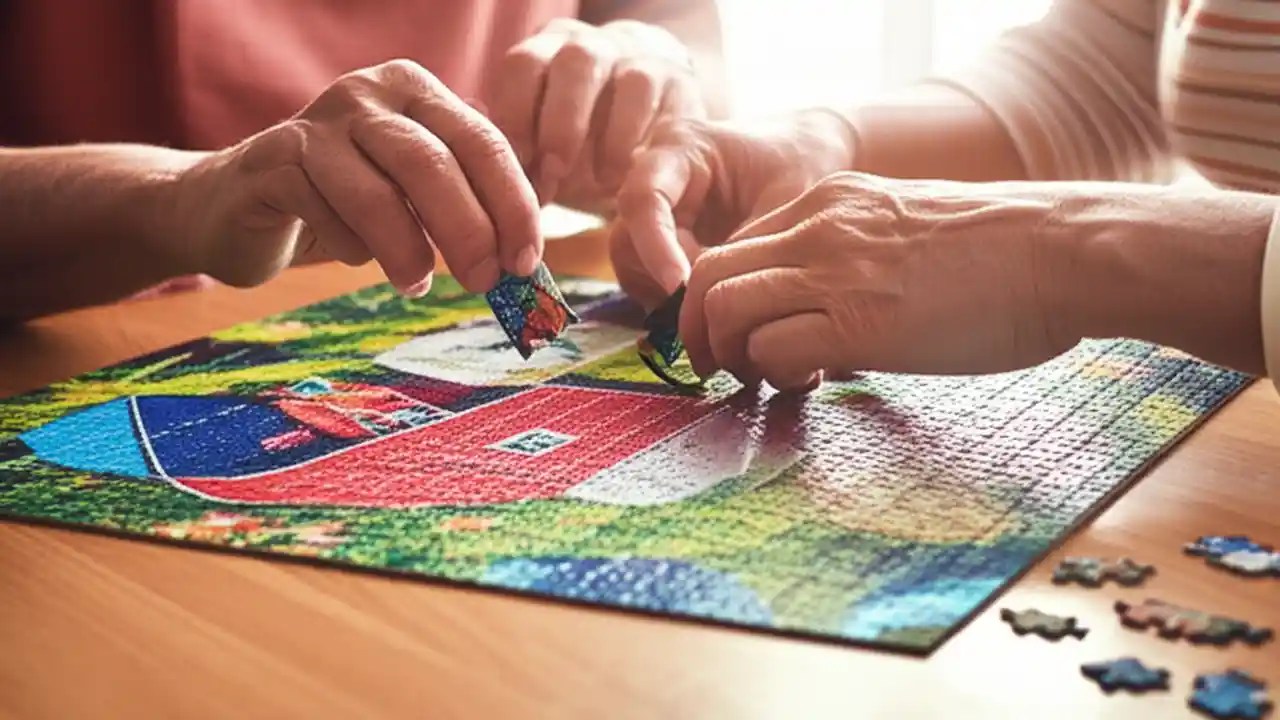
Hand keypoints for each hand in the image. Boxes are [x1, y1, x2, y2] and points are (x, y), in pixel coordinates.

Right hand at [169, 60, 540, 295]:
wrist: (236, 202)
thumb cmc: (343, 202)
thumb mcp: (413, 195)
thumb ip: (465, 208)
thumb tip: (524, 262)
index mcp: (415, 91)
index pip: (484, 143)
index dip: (513, 206)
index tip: (526, 262)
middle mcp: (368, 94)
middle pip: (434, 164)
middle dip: (468, 232)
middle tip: (483, 283)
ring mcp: (316, 123)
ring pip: (379, 193)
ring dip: (407, 251)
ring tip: (417, 284)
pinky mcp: (272, 161)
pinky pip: (326, 212)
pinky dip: (352, 248)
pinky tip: (354, 257)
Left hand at [488, 19, 704, 211]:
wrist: (657, 121)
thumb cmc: (586, 142)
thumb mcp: (547, 149)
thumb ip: (512, 148)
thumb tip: (464, 155)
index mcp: (543, 57)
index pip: (520, 67)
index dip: (514, 117)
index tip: (514, 169)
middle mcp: (581, 46)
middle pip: (556, 61)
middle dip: (551, 121)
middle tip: (552, 174)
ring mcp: (627, 55)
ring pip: (597, 66)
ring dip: (591, 126)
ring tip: (592, 180)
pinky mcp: (670, 76)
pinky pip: (644, 91)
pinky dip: (628, 136)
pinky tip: (621, 177)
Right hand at [609, 111, 856, 308]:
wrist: (806, 157)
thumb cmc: (800, 164)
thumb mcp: (787, 197)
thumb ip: (749, 241)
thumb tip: (717, 292)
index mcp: (681, 148)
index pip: (644, 198)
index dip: (655, 247)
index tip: (682, 287)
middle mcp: (655, 177)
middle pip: (627, 239)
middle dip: (661, 278)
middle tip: (710, 303)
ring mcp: (653, 211)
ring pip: (631, 265)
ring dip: (666, 293)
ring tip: (717, 301)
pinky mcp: (659, 241)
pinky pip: (648, 279)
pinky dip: (673, 299)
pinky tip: (712, 302)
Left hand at [679, 173, 1067, 390]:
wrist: (1064, 252)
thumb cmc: (1007, 250)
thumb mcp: (911, 225)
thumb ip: (859, 251)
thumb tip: (834, 307)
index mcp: (832, 201)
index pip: (738, 246)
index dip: (724, 297)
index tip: (738, 333)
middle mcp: (821, 228)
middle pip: (710, 275)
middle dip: (698, 328)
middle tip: (718, 367)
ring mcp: (836, 274)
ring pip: (726, 309)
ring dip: (728, 355)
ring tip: (759, 380)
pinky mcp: (859, 326)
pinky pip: (773, 350)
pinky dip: (773, 374)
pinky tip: (809, 384)